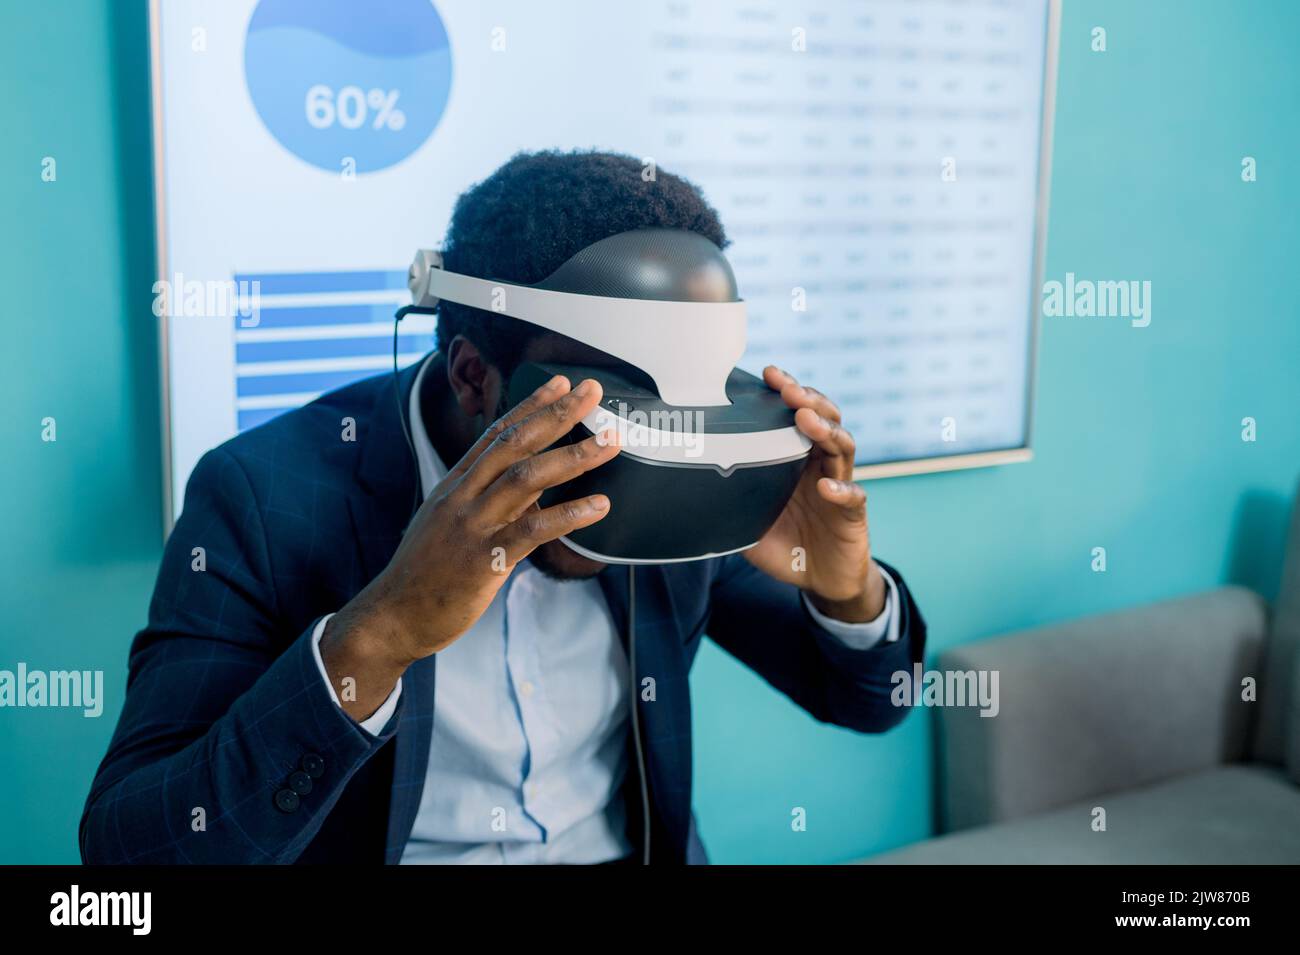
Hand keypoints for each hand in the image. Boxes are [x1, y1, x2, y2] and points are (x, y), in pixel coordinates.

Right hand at [321, 375, 619, 717]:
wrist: (391, 617)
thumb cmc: (425, 574)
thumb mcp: (450, 524)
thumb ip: (491, 503)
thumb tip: (535, 492)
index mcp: (455, 485)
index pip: (496, 433)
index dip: (530, 406)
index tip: (560, 384)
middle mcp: (462, 497)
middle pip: (515, 443)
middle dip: (556, 414)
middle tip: (592, 391)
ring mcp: (471, 525)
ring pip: (526, 478)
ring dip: (573, 456)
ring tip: (611, 441)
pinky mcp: (482, 560)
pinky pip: (531, 531)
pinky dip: (569, 514)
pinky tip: (599, 506)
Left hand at [743, 366, 885, 623]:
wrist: (821, 581)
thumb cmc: (786, 544)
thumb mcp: (747, 522)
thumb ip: (726, 503)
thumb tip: (683, 490)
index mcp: (798, 460)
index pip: (799, 415)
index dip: (789, 392)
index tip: (770, 374)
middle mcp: (821, 465)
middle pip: (825, 420)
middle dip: (809, 400)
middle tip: (789, 390)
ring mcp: (841, 486)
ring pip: (843, 447)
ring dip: (826, 431)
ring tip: (806, 419)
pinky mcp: (853, 515)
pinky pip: (853, 496)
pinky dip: (841, 489)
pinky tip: (825, 486)